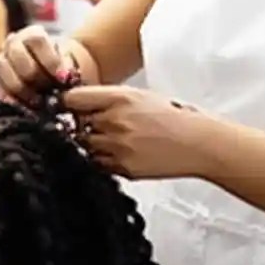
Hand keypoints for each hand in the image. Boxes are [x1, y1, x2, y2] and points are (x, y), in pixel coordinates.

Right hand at [0, 25, 69, 105]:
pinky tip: (24, 104)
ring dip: (21, 88)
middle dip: (34, 76)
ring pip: (3, 69)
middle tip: (48, 91)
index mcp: (33, 34)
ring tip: (38, 102)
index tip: (63, 78)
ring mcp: (1, 58)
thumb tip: (65, 78)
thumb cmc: (58, 67)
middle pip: (18, 55)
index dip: (50, 60)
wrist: (46, 73)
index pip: (37, 41)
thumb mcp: (66, 64)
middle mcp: (13, 43)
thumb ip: (65, 69)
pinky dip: (10, 96)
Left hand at [64, 86, 211, 179]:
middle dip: (79, 125)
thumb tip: (81, 103)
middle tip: (89, 126)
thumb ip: (109, 99)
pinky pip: (98, 164)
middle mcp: (114, 121)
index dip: (67, 104)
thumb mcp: (139, 96)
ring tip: (108, 141)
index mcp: (119, 98)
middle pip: (75, 124)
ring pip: (84, 146)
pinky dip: (102, 160)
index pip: (72, 98)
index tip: (68, 108)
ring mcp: (117, 146)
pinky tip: (117, 154)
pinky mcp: (123, 168)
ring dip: (89, 144)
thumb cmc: (172, 117)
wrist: (197, 143)